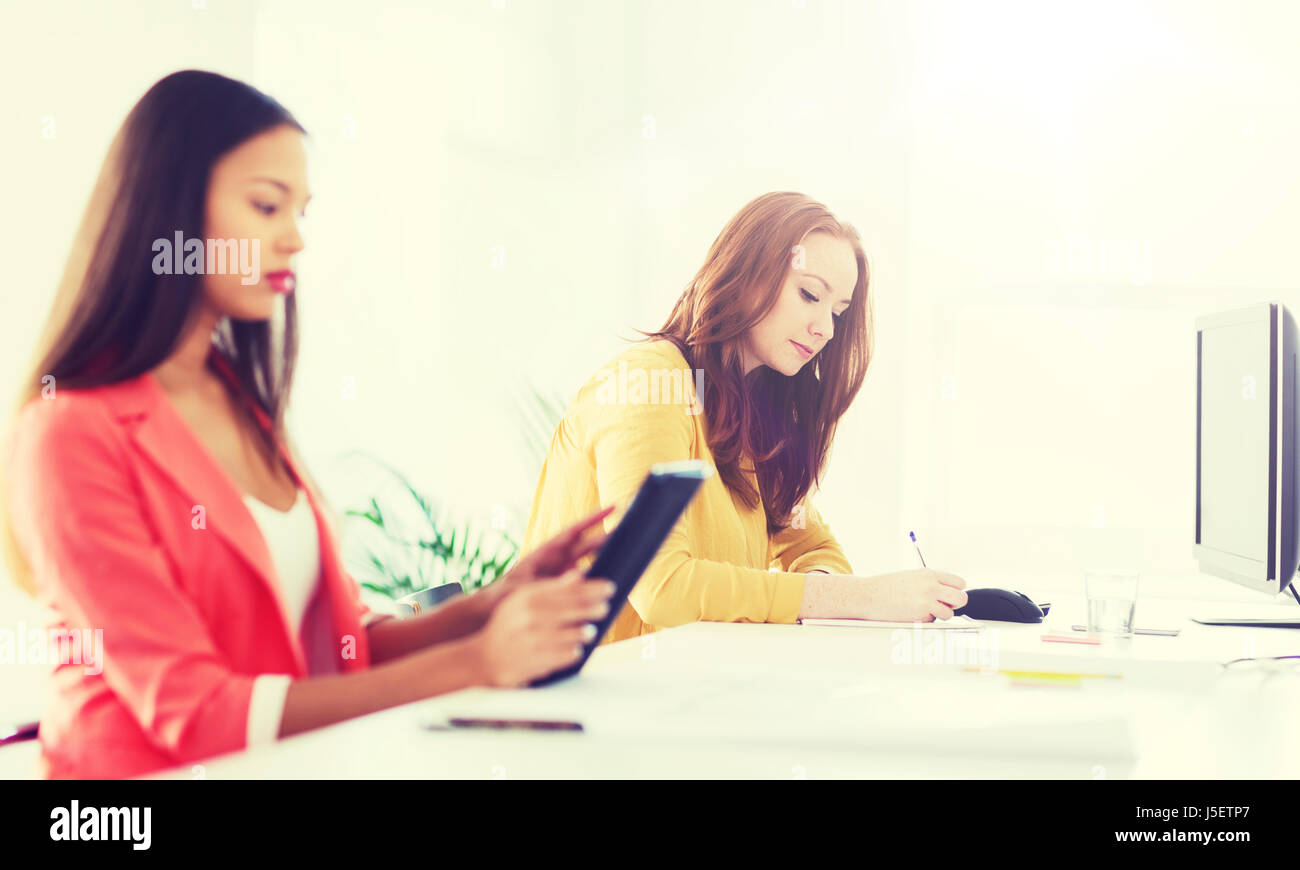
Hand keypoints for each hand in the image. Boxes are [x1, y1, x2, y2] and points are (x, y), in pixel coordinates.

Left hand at [465, 505, 614, 625]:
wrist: (493, 610)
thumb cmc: (506, 595)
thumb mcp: (527, 588)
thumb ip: (552, 583)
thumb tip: (580, 576)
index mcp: (547, 551)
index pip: (576, 530)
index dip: (594, 519)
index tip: (614, 507)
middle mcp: (557, 559)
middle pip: (588, 544)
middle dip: (608, 535)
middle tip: (632, 529)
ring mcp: (562, 573)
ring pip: (590, 561)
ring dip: (607, 556)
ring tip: (629, 551)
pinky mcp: (564, 587)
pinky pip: (586, 580)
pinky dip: (599, 578)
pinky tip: (615, 580)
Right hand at [472, 570, 616, 687]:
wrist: (482, 658)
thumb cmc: (508, 626)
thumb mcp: (522, 601)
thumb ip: (551, 588)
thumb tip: (580, 574)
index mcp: (527, 597)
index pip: (566, 590)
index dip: (591, 588)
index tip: (609, 586)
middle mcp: (528, 616)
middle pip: (570, 609)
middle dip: (592, 607)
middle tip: (606, 606)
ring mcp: (531, 640)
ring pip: (567, 634)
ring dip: (582, 632)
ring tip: (592, 631)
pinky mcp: (533, 661)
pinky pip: (560, 656)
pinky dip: (571, 653)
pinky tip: (578, 651)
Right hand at [861, 569, 967, 621]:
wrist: (867, 594)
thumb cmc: (886, 586)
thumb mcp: (911, 576)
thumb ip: (930, 582)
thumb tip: (945, 591)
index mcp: (929, 574)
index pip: (959, 583)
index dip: (956, 591)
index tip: (949, 595)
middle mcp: (931, 586)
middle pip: (961, 598)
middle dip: (955, 604)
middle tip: (945, 606)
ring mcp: (926, 601)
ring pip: (949, 613)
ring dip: (940, 615)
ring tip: (924, 610)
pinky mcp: (919, 615)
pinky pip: (932, 621)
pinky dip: (925, 620)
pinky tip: (911, 613)